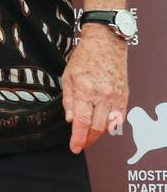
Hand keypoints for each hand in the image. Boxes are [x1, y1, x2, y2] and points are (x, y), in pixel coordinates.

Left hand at [62, 26, 129, 152]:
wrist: (106, 44)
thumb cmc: (85, 58)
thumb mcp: (67, 77)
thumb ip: (68, 100)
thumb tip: (70, 119)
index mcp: (85, 91)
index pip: (81, 122)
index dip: (78, 138)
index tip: (74, 147)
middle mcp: (103, 96)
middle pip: (97, 128)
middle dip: (88, 139)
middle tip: (81, 143)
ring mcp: (116, 97)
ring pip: (110, 125)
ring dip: (99, 134)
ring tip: (90, 136)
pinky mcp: (125, 96)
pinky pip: (120, 117)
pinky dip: (112, 126)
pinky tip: (104, 127)